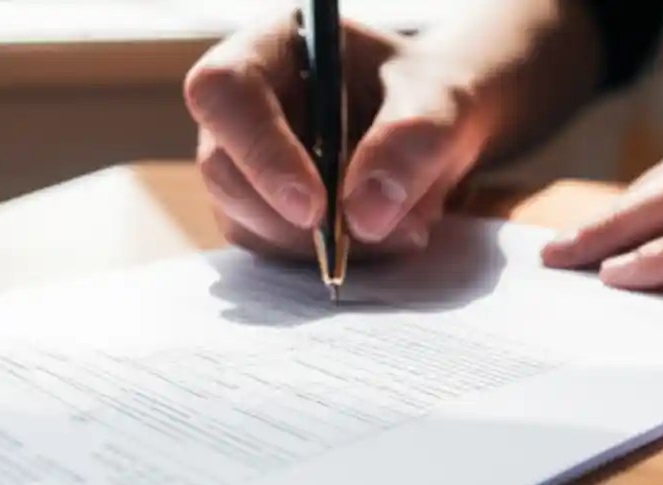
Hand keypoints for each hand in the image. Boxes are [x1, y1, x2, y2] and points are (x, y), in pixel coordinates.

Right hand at [183, 13, 491, 259]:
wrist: (435, 130)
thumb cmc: (429, 96)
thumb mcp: (441, 102)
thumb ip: (410, 142)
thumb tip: (363, 215)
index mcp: (271, 48)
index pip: (225, 93)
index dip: (260, 152)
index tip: (314, 207)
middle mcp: (241, 104)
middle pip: (222, 168)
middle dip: (291, 218)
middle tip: (368, 232)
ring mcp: (242, 159)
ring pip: (241, 217)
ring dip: (312, 244)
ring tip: (394, 229)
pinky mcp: (256, 207)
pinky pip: (266, 246)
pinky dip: (318, 257)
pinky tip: (373, 240)